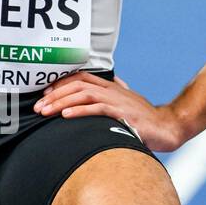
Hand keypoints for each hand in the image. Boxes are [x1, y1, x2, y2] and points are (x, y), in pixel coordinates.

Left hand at [33, 72, 186, 151]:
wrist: (167, 127)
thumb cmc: (143, 119)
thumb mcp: (124, 105)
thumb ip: (110, 99)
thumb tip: (97, 97)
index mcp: (110, 87)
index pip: (80, 77)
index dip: (60, 83)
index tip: (44, 94)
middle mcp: (112, 90)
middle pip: (77, 84)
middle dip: (54, 94)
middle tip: (38, 106)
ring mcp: (117, 101)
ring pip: (83, 94)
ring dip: (61, 102)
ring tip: (45, 111)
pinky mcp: (122, 114)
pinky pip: (97, 109)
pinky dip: (80, 110)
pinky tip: (66, 115)